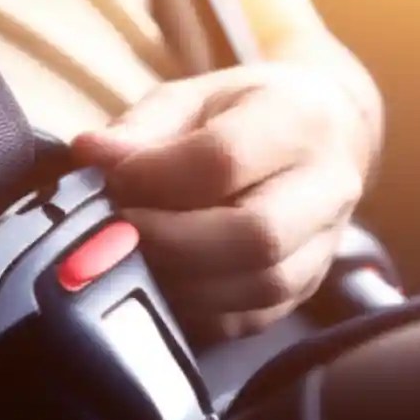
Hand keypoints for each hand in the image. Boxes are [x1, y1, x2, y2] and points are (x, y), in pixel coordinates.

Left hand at [72, 57, 377, 339]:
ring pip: (257, 287)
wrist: (321, 136)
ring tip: (132, 256)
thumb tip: (90, 155)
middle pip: (255, 235)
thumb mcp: (192, 99)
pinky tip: (160, 283)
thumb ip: (141, 128)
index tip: (111, 180)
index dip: (155, 177)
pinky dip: (195, 310)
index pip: (224, 159)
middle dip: (168, 240)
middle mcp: (328, 186)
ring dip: (180, 281)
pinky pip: (249, 319)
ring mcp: (325, 247)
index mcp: (299, 119)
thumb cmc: (242, 113)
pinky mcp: (306, 291)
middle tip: (116, 229)